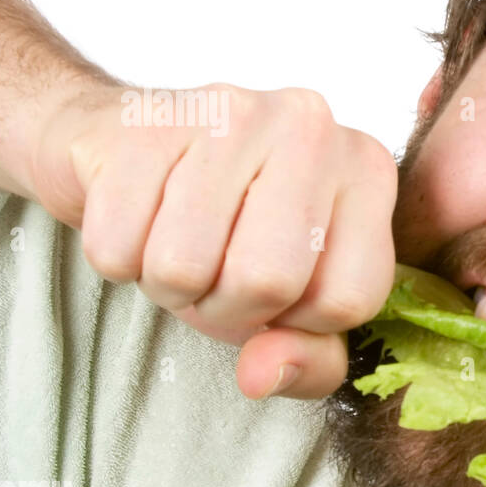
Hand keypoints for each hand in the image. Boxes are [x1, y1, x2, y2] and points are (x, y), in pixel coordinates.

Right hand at [28, 82, 397, 399]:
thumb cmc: (226, 233)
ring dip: (168, 283)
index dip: (301, 322)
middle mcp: (311, 126)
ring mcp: (228, 111)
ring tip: (177, 239)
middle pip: (269, 280)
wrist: (124, 151)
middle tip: (218, 271)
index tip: (280, 292)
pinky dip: (118, 257)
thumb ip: (309, 360)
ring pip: (184, 266)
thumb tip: (263, 375)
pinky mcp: (142, 121)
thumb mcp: (293, 307)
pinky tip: (139, 214)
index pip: (349, 299)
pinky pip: (117, 247)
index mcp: (368, 171)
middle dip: (228, 305)